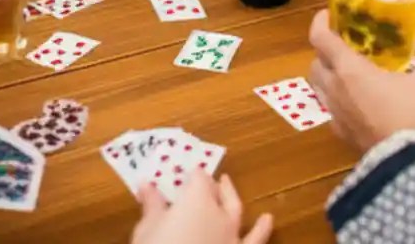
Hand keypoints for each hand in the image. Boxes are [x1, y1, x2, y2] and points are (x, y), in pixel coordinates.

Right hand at [130, 173, 271, 243]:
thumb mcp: (147, 229)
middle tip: (201, 179)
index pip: (197, 178)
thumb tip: (147, 185)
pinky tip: (267, 220)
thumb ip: (152, 205)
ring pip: (236, 210)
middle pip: (216, 192)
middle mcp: (220, 213)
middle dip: (209, 185)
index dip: (190, 175)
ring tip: (229, 185)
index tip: (182, 175)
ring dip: (232, 197)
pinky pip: (256, 240)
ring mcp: (232, 235)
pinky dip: (262, 229)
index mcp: (196, 200)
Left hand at [308, 10, 414, 152]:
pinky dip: (337, 100)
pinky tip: (357, 103)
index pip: (320, 38)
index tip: (328, 15)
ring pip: (318, 86)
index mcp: (349, 69)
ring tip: (349, 74)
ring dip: (327, 76)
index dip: (320, 23)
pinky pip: (330, 109)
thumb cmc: (410, 114)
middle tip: (345, 46)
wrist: (403, 160)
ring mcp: (333, 112)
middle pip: (315, 62)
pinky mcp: (338, 132)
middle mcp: (334, 87)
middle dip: (324, 52)